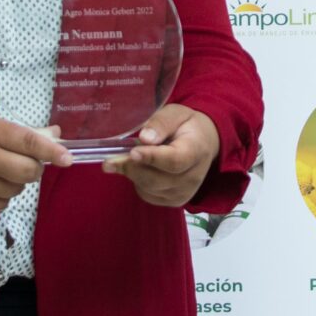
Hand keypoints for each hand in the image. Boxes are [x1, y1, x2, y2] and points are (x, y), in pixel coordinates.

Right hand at [0, 111, 70, 212]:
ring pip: (17, 190)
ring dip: (16, 181)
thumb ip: (23, 133)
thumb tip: (57, 137)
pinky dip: (3, 195)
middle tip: (23, 162)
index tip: (68, 158)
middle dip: (33, 168)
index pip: (27, 143)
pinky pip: (2, 204)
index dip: (50, 151)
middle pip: (27, 172)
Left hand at [100, 105, 220, 207]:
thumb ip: (161, 123)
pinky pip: (147, 195)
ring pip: (148, 188)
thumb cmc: (186, 126)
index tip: (132, 152)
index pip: (174, 161)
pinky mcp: (175, 201)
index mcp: (196, 151)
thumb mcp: (175, 114)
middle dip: (131, 167)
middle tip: (111, 158)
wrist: (204, 144)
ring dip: (133, 174)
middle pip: (156, 179)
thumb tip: (145, 138)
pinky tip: (141, 168)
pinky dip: (138, 182)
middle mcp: (193, 177)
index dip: (152, 158)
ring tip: (130, 157)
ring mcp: (184, 192)